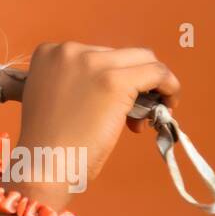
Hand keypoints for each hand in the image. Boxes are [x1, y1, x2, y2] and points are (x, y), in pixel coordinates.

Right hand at [17, 41, 180, 186]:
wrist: (44, 165)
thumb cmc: (48, 143)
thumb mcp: (51, 98)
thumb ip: (74, 82)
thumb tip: (115, 87)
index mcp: (49, 52)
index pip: (96, 54)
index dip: (110, 79)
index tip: (110, 106)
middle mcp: (69, 50)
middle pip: (121, 55)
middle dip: (132, 82)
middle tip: (132, 115)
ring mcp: (92, 62)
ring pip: (144, 59)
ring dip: (152, 84)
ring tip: (146, 116)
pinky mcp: (115, 81)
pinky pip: (157, 73)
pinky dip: (170, 87)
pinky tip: (168, 107)